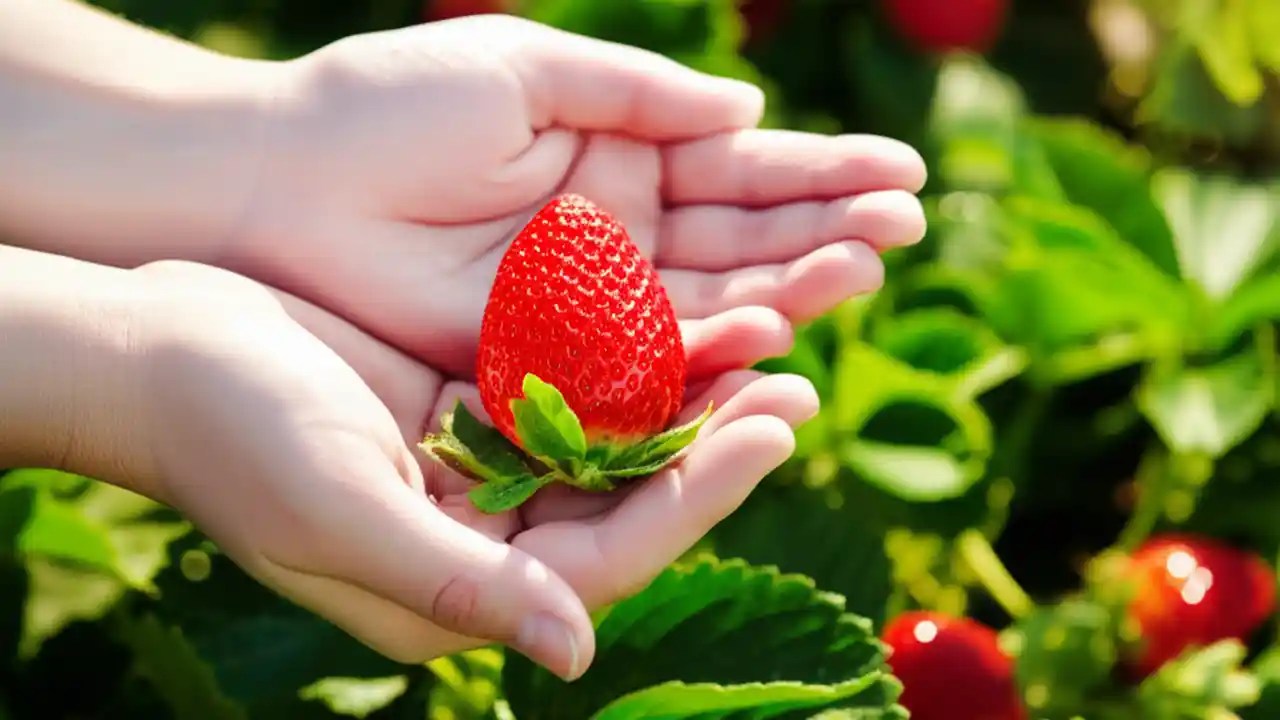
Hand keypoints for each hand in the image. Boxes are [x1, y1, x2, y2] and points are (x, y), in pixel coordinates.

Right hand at [131, 260, 814, 680]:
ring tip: (764, 348)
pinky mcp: (466, 411)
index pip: (602, 558)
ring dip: (682, 401)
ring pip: (607, 445)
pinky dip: (625, 362)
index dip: (693, 497)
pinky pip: (568, 392)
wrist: (161, 345)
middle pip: (621, 503)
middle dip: (709, 449)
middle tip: (793, 389)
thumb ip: (456, 584)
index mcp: (451, 590)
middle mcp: (476, 541)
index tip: (770, 432)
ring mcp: (474, 475)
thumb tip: (577, 649)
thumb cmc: (232, 431)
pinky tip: (682, 320)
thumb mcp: (337, 511)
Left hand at [227, 15, 926, 374]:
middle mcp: (615, 232)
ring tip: (869, 265)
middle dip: (824, 228)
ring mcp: (587, 297)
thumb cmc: (385, 104)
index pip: (738, 167)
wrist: (280, 182)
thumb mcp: (525, 69)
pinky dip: (711, 340)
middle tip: (909, 224)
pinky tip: (780, 324)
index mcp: (614, 154)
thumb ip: (639, 92)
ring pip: (708, 295)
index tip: (904, 170)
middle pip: (739, 236)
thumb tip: (749, 110)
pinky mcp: (549, 351)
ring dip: (791, 284)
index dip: (820, 171)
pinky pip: (645, 351)